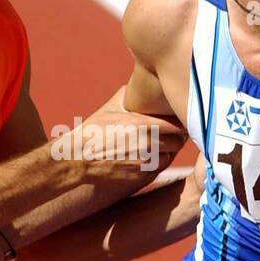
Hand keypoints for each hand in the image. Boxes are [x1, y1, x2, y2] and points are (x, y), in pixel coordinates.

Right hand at [66, 106, 185, 181]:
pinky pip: (160, 168)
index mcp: (143, 126)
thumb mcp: (110, 108)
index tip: (178, 119)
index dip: (181, 122)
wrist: (78, 159)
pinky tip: (151, 155)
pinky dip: (159, 161)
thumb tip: (139, 84)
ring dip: (169, 149)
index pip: (178, 124)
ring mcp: (146, 163)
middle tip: (173, 131)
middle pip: (179, 141)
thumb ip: (129, 95)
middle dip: (177, 136)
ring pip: (171, 155)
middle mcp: (148, 145)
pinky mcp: (142, 176)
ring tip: (161, 143)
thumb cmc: (93, 131)